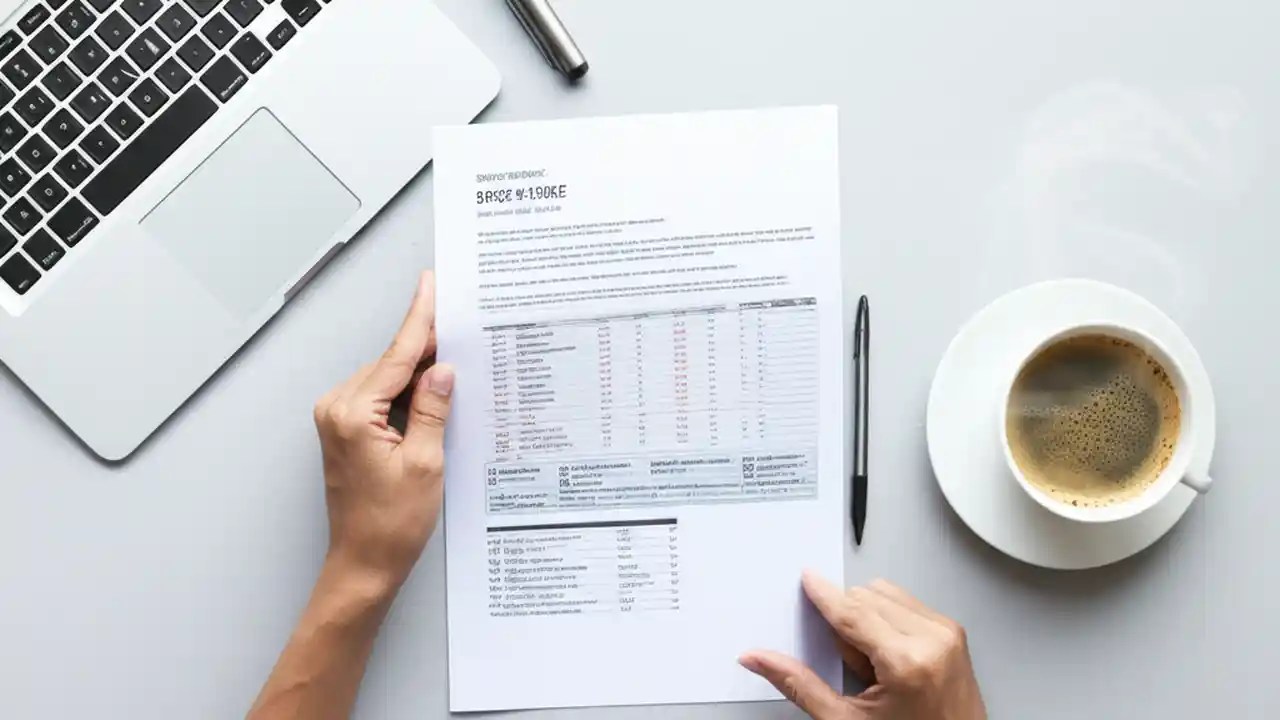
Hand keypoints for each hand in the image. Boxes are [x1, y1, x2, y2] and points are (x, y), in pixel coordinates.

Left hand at [312, 271, 453, 589]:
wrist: (363, 564)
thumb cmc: (391, 524)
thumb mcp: (426, 463)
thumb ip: (433, 409)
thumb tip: (442, 369)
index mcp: (353, 414)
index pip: (396, 356)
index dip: (420, 319)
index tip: (430, 286)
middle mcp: (336, 409)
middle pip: (390, 363)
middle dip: (427, 349)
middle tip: (465, 330)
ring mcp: (336, 419)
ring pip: (386, 378)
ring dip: (418, 374)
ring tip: (457, 368)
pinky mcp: (344, 430)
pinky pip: (379, 396)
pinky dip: (406, 393)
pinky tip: (433, 393)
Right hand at [740, 573, 985, 719]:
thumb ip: (799, 685)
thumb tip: (759, 659)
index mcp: (907, 663)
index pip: (852, 612)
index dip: (824, 595)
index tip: (807, 579)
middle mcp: (932, 638)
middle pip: (866, 597)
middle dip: (847, 623)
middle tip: (853, 665)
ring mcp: (946, 632)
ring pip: (885, 593)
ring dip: (868, 618)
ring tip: (875, 665)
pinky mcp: (952, 630)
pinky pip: (906, 602)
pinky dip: (888, 620)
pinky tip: (890, 657)